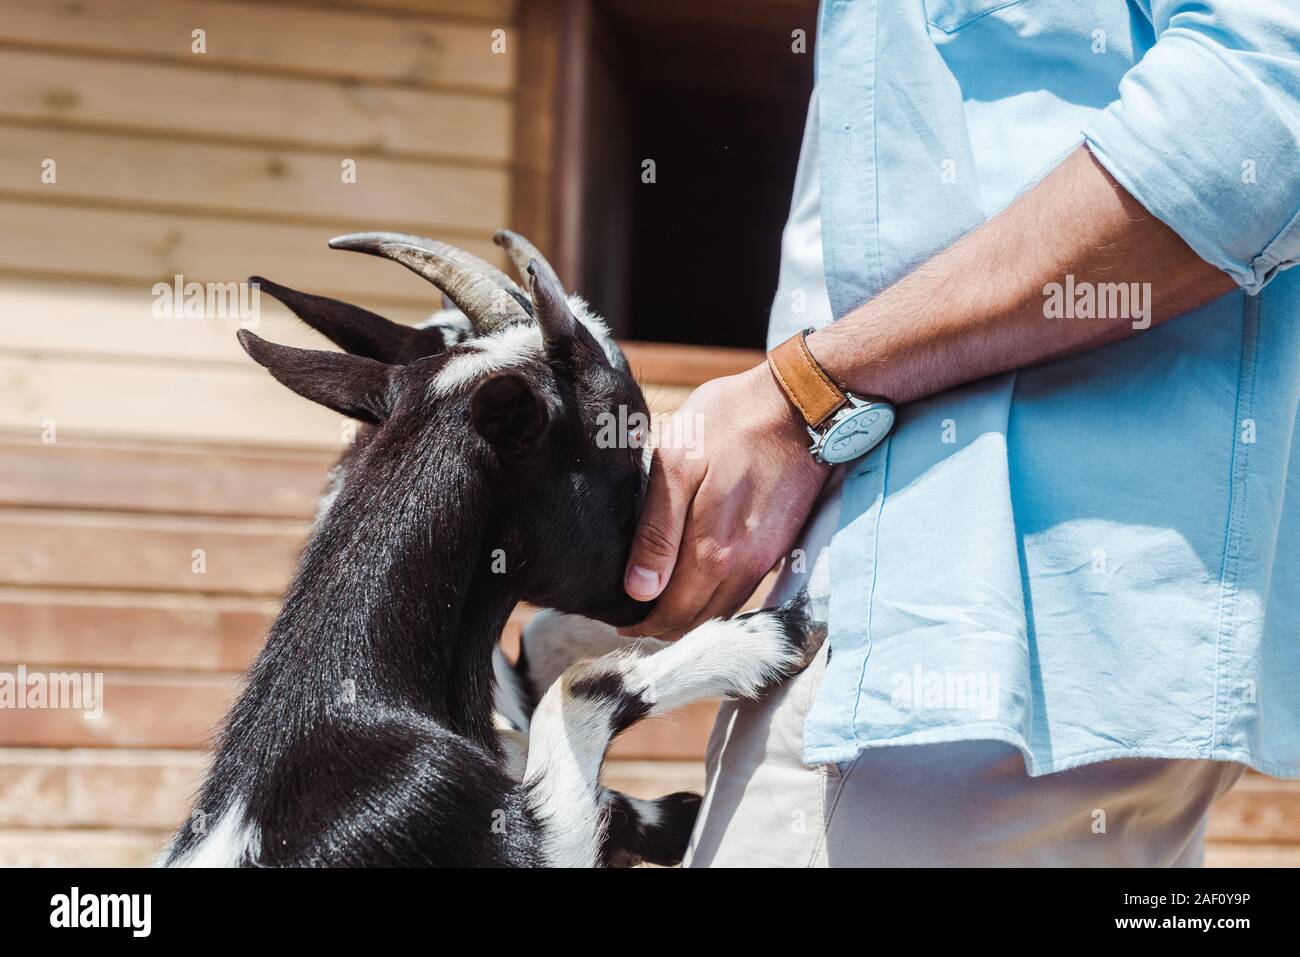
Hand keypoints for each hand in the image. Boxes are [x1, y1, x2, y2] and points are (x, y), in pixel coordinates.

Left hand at [619, 363, 829, 638]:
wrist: (801, 403)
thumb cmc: (730, 422)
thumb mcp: (678, 463)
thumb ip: (658, 532)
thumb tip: (639, 589)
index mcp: (713, 553)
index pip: (672, 616)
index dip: (642, 625)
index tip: (619, 619)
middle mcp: (744, 567)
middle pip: (698, 622)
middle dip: (663, 626)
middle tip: (634, 614)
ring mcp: (767, 559)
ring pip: (722, 610)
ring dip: (691, 615)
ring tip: (662, 601)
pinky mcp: (781, 545)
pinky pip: (743, 591)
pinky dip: (717, 598)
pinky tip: (700, 580)